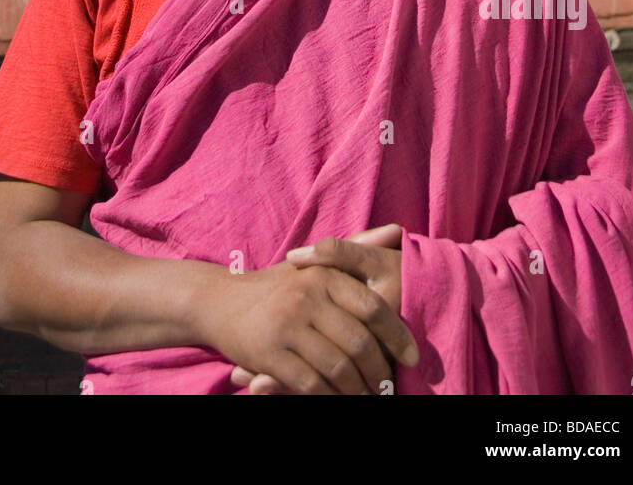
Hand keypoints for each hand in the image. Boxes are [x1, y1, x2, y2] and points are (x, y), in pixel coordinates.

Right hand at [229, 223, 413, 394]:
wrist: (219, 302)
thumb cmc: (277, 286)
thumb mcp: (313, 265)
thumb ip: (354, 251)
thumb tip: (397, 231)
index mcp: (322, 275)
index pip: (372, 307)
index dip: (397, 336)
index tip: (413, 358)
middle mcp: (306, 296)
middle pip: (359, 342)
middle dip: (380, 372)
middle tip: (390, 389)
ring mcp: (286, 325)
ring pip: (338, 368)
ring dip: (359, 390)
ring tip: (369, 397)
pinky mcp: (269, 353)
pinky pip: (312, 384)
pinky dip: (331, 398)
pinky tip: (338, 400)